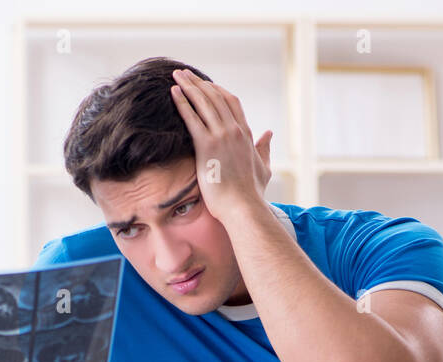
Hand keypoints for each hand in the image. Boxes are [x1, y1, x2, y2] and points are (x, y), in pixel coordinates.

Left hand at [169, 67, 272, 222]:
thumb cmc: (252, 193)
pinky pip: (192, 118)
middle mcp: (235, 131)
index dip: (217, 90)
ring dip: (189, 86)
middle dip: (199, 83)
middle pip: (215, 97)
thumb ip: (264, 148)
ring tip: (176, 75)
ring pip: (203, 102)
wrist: (243, 207)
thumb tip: (269, 133)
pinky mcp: (207, 146)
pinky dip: (182, 102)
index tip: (204, 84)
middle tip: (185, 73)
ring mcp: (221, 136)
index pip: (232, 103)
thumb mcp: (264, 168)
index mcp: (247, 135)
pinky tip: (173, 92)